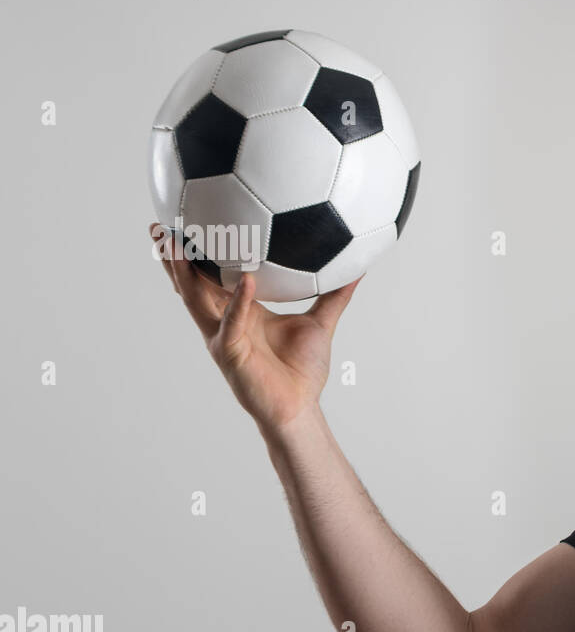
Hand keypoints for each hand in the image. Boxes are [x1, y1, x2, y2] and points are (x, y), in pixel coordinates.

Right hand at [153, 222, 361, 433]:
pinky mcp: (232, 355)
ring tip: (175, 246)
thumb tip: (358, 269)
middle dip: (174, 259)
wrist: (301, 408)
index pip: (214, 277)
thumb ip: (336, 295)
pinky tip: (247, 282)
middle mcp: (226, 322)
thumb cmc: (304, 371)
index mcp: (241, 312)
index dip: (200, 254)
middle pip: (192, 285)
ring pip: (196, 301)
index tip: (190, 222)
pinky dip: (240, 303)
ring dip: (185, 274)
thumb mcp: (321, 323)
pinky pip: (233, 324)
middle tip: (160, 228)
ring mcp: (224, 338)